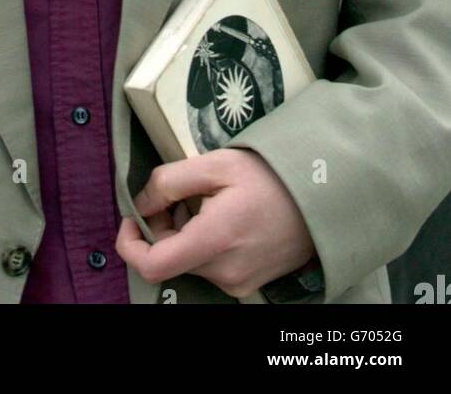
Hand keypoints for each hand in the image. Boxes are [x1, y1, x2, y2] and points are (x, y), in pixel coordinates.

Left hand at [115, 148, 317, 298]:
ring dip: (184, 233)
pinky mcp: (246, 285)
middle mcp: (225, 273)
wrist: (321, 198)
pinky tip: (221, 217)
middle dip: (162, 226)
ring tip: (206, 202)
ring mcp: (237, 283)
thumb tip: (141, 203)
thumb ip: (169, 181)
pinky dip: (203, 243)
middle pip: (169, 258)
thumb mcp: (216, 165)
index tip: (132, 216)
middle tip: (176, 195)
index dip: (129, 242)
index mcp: (215, 242)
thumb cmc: (270, 177)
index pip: (152, 265)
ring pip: (189, 261)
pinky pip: (210, 266)